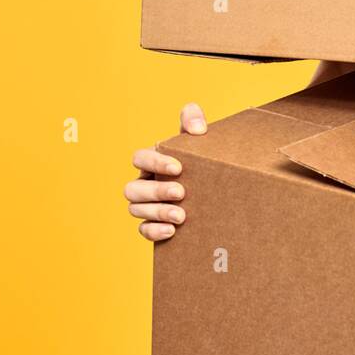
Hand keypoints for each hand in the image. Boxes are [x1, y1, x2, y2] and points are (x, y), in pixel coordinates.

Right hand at [125, 102, 205, 241]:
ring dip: (157, 212)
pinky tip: (171, 231)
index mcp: (152, 162)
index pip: (140, 158)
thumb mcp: (199, 141)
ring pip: (135, 209)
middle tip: (181, 192)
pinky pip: (143, 230)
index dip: (154, 162)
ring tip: (181, 216)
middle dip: (155, 191)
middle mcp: (144, 183)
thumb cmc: (203, 162)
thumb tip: (196, 123)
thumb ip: (195, 123)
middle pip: (133, 188)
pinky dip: (154, 231)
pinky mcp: (154, 224)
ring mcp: (146, 205)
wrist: (220, 193)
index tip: (178, 167)